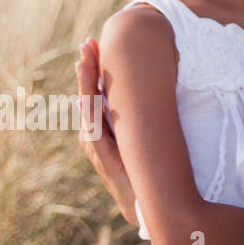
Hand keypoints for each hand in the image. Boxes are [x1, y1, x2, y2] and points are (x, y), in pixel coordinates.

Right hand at [76, 36, 139, 227]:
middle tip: (87, 44)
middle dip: (88, 70)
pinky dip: (90, 115)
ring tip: (84, 62)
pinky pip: (94, 132)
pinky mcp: (103, 158)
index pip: (98, 91)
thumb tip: (159, 86)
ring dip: (85, 85)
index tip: (96, 44)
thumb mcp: (148, 134)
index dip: (96, 68)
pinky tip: (87, 98)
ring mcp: (97, 146)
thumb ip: (146, 114)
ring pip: (88, 110)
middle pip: (89, 96)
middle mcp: (98, 134)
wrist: (152, 201)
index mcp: (107, 126)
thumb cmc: (151, 166)